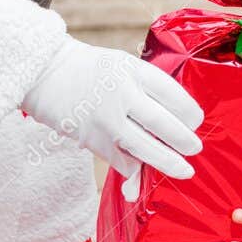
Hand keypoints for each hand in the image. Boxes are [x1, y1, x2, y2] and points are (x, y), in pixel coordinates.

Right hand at [22, 35, 203, 198]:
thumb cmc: (91, 71)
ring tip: (184, 170)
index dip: (188, 111)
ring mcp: (106, 118)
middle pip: (162, 122)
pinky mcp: (93, 139)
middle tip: (195, 148)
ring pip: (144, 147)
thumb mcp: (121, 65)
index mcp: (132, 69)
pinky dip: (134, 170)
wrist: (45, 73)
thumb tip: (178, 119)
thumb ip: (146, 88)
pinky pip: (121, 160)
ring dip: (167, 162)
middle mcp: (120, 93)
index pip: (170, 92)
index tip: (196, 121)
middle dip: (183, 140)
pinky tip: (142, 177)